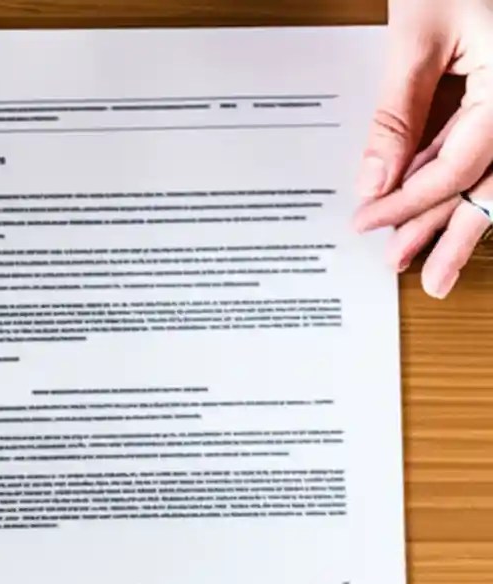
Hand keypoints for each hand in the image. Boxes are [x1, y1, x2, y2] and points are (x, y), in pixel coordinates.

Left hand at [353, 0, 492, 298]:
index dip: (413, 202)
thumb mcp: (417, 36)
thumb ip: (397, 113)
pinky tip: (431, 202)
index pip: (463, 166)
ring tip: (426, 259)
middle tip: (429, 281)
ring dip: (457, 212)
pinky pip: (487, 144)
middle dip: (455, 234)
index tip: (369, 224)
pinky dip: (458, 174)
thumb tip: (373, 181)